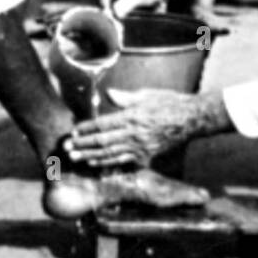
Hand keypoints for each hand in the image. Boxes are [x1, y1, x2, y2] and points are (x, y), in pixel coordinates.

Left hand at [65, 89, 200, 166]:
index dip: (86, 129)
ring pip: (110, 154)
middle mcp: (134, 134)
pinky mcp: (146, 156)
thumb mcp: (147, 94)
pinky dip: (108, 163)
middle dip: (83, 145)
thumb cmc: (169, 102)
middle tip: (67, 148)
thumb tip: (108, 94)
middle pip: (102, 141)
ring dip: (91, 156)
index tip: (74, 131)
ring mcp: (140, 147)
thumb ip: (125, 97)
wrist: (190, 119)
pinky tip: (96, 163)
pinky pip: (123, 161)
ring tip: (76, 158)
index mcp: (132, 116)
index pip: (103, 124)